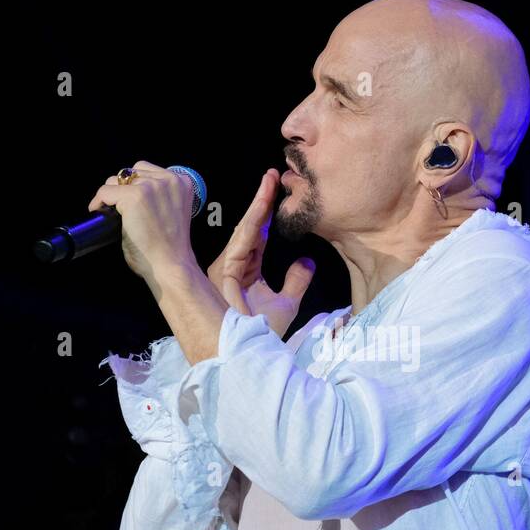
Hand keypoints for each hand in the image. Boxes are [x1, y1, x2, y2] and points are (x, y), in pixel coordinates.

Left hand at [87, 161, 197, 283]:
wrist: (171, 265)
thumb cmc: (170, 248)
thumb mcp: (172, 211)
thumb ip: (160, 197)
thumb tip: (133, 193)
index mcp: (182, 182)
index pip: (148, 170)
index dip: (135, 185)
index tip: (129, 200)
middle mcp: (168, 180)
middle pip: (131, 172)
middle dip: (122, 188)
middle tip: (118, 208)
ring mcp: (151, 187)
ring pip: (116, 180)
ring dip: (112, 195)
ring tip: (111, 211)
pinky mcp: (134, 196)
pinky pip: (105, 191)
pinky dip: (99, 202)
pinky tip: (100, 212)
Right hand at [206, 168, 315, 338]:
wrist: (248, 355)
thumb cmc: (261, 335)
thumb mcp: (286, 304)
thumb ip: (296, 281)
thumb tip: (306, 260)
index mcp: (245, 273)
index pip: (259, 238)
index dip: (270, 216)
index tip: (281, 195)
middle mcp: (232, 267)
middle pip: (250, 229)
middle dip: (263, 201)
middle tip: (275, 174)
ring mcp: (225, 269)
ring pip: (245, 230)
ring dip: (259, 205)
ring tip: (271, 180)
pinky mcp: (223, 271)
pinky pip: (241, 240)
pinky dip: (253, 221)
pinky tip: (263, 204)